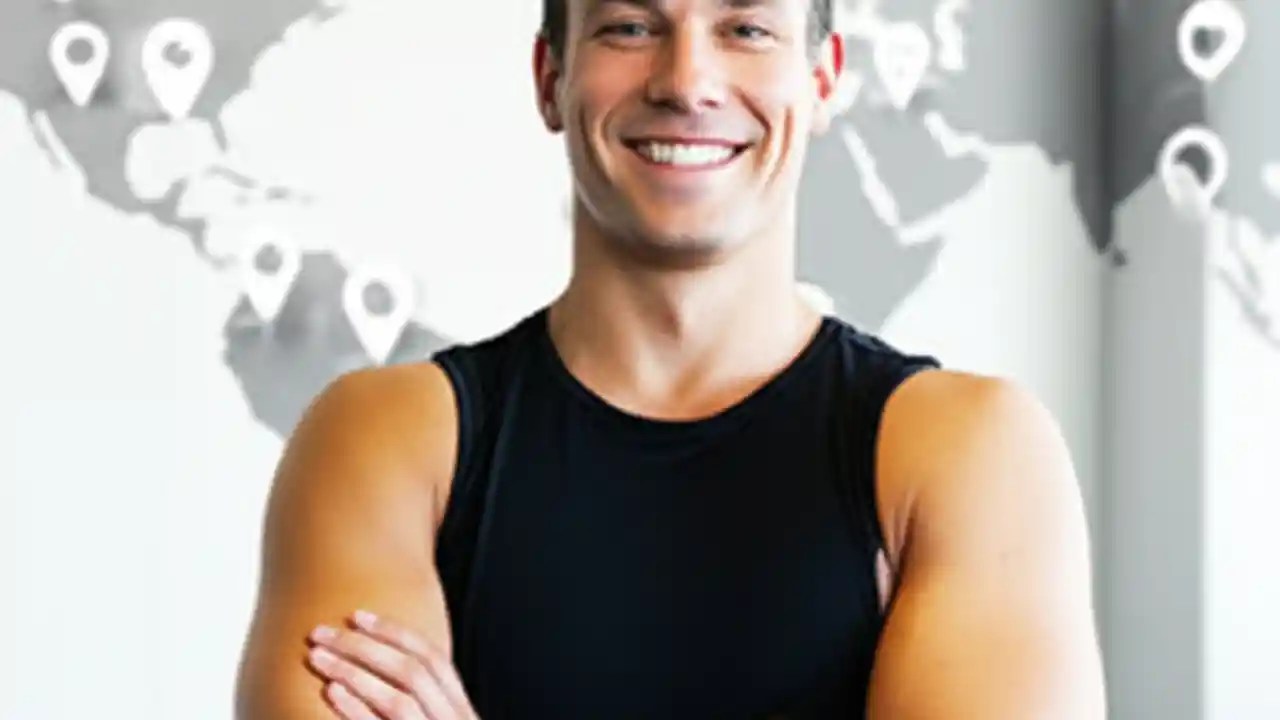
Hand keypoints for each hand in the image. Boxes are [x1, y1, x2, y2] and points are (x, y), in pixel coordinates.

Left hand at [305, 610, 477, 718]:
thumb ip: (426, 700)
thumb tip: (385, 662)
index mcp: (460, 708)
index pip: (433, 658)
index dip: (395, 633)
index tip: (357, 616)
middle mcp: (453, 719)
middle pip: (411, 672)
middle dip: (364, 647)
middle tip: (321, 633)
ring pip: (397, 700)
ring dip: (354, 674)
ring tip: (318, 657)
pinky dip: (357, 709)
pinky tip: (332, 693)